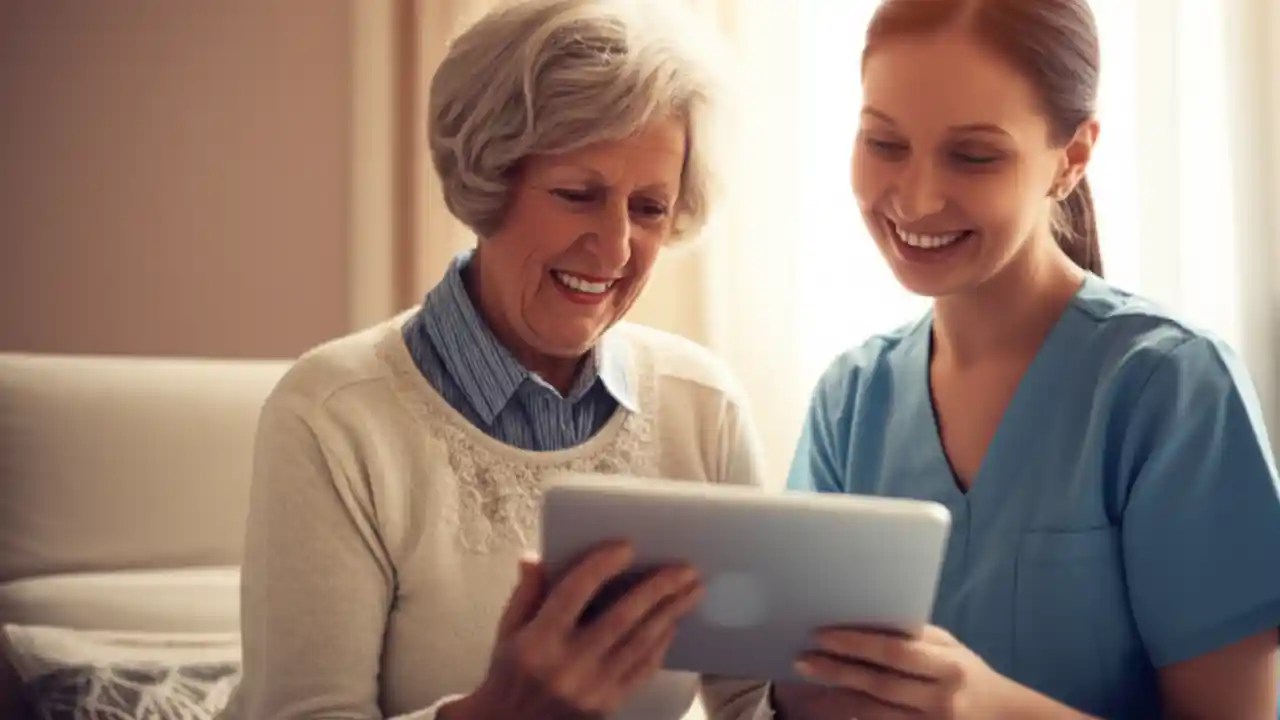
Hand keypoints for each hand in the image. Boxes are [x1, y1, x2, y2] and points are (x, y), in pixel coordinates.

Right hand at [448, 542, 703, 719]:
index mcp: (538, 641)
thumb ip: (526, 594)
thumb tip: (535, 557)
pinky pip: (643, 669)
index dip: (601, 566)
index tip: (627, 546)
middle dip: (657, 589)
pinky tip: (673, 623)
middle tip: (684, 568)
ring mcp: (592, 687)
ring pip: (640, 642)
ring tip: (692, 590)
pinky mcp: (608, 704)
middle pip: (622, 617)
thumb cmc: (510, 676)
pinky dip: (661, 643)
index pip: (574, 593)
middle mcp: (568, 664)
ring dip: (670, 613)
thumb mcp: (507, 632)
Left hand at [783, 625, 1019, 719]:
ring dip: (836, 698)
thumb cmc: (969, 675)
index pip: (894, 652)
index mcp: (948, 667)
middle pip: (878, 685)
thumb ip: (915, 636)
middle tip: (802, 661)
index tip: (821, 635)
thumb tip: (865, 618)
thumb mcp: (951, 649)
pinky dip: (852, 717)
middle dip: (837, 671)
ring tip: (808, 683)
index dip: (855, 643)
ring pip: (873, 713)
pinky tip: (829, 706)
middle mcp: (939, 700)